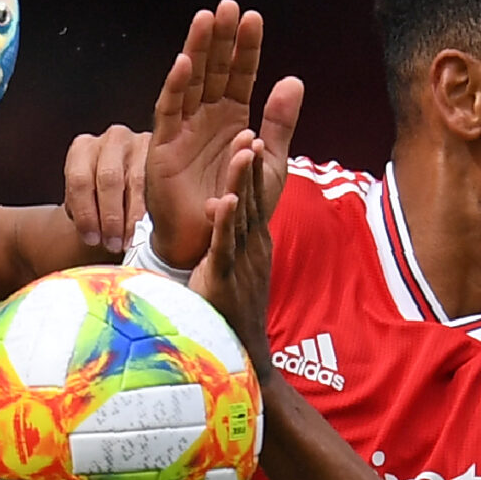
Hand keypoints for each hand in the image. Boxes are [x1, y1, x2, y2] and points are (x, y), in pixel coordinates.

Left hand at [61, 123, 151, 252]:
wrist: (125, 188)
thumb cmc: (101, 198)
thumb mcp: (86, 202)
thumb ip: (84, 214)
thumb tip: (93, 238)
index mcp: (82, 149)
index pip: (79, 180)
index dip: (85, 214)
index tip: (92, 239)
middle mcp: (111, 140)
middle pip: (108, 179)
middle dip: (110, 217)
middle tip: (112, 243)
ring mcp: (139, 142)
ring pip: (136, 182)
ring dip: (132, 217)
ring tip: (129, 241)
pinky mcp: (163, 153)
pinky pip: (158, 182)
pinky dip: (152, 209)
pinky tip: (150, 228)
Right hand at [141, 2, 301, 268]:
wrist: (210, 242)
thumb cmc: (239, 205)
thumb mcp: (269, 162)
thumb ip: (280, 123)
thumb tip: (293, 79)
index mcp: (232, 117)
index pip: (240, 74)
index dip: (246, 48)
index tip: (253, 17)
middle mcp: (206, 118)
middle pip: (213, 70)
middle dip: (220, 38)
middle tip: (227, 6)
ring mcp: (183, 130)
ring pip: (190, 82)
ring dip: (196, 51)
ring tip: (205, 19)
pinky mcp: (163, 148)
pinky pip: (169, 112)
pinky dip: (175, 87)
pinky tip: (183, 63)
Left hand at [191, 96, 300, 371]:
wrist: (239, 350)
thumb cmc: (231, 307)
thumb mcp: (237, 264)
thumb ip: (235, 237)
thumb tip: (234, 213)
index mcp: (255, 239)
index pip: (257, 196)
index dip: (255, 167)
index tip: (255, 136)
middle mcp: (253, 245)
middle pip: (255, 197)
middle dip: (254, 163)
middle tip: (255, 129)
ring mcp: (242, 261)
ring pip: (243, 215)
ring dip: (244, 182)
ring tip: (245, 150)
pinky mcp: (226, 277)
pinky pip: (226, 246)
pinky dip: (225, 222)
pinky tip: (224, 200)